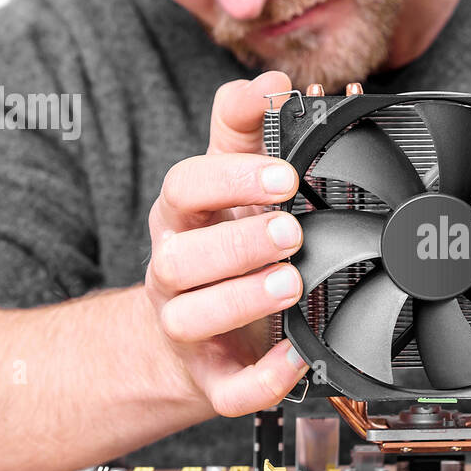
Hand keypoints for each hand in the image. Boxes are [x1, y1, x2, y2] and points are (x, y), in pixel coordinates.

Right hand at [145, 71, 308, 416]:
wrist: (197, 334)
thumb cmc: (220, 244)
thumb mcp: (230, 182)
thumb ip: (247, 129)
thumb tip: (273, 81)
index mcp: (182, 219)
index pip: (184, 189)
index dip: (231, 180)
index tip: (286, 175)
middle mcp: (175, 273)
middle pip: (182, 259)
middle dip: (237, 243)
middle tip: (292, 230)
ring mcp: (188, 329)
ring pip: (193, 320)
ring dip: (242, 301)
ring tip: (291, 282)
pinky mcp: (213, 379)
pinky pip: (228, 390)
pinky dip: (261, 380)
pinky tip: (296, 357)